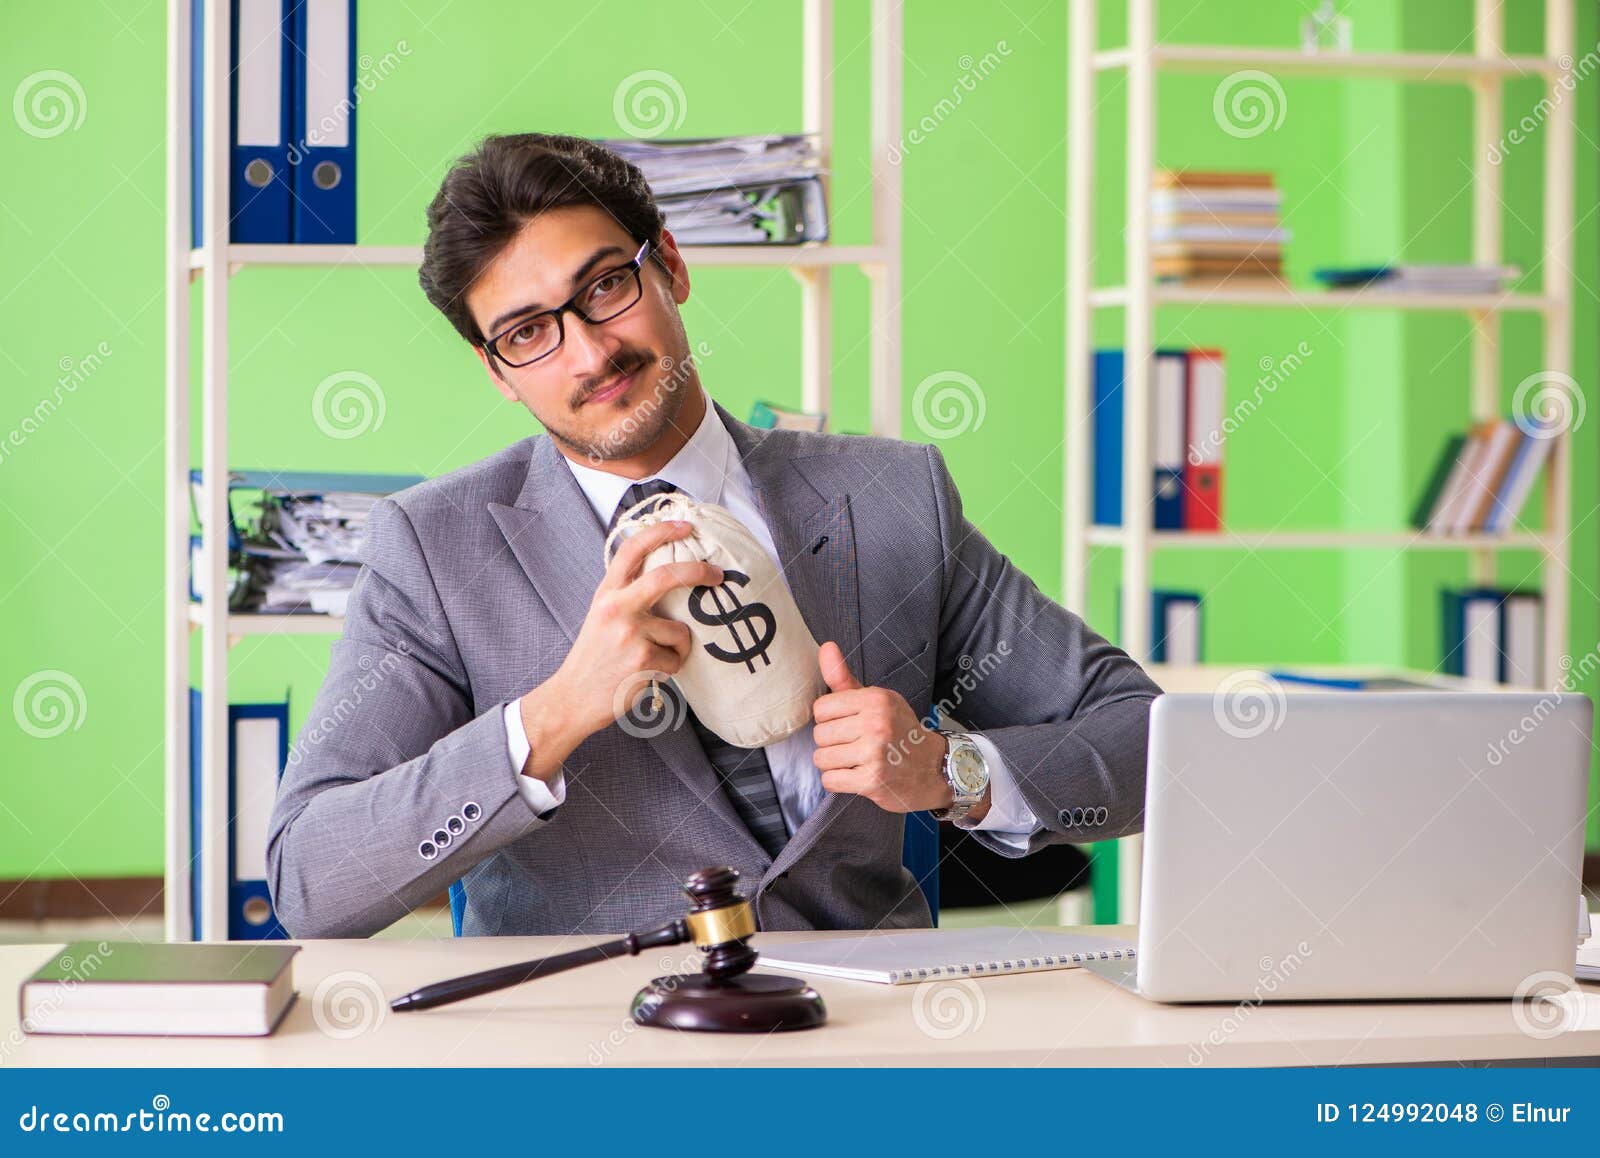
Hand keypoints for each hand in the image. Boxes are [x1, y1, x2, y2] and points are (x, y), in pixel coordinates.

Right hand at [519, 520, 721, 777]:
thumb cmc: (594, 657)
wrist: (573, 697)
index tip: (685, 526)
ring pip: (680, 631)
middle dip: (698, 572)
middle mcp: (616, 607)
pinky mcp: (641, 659)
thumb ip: (627, 594)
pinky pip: (677, 658)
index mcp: (606, 593)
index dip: (661, 532)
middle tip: (717, 575)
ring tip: (655, 658)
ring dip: (678, 647)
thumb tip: (670, 575)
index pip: (632, 550)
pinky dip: (671, 667)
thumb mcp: (602, 615)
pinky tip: (649, 673)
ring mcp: (630, 633)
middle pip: (666, 576)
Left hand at [811, 640, 954, 813]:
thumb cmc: (898, 730)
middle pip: (819, 735)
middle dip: (831, 743)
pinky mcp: (872, 781)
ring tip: (854, 760)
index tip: (846, 724)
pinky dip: (838, 781)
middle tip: (854, 745)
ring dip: (834, 764)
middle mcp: (876, 723)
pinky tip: (856, 775)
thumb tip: (825, 646)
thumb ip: (844, 677)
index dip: (829, 719)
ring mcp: (875, 753)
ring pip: (821, 759)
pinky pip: (830, 781)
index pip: (821, 708)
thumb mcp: (876, 700)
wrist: (933, 768)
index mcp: (875, 699)